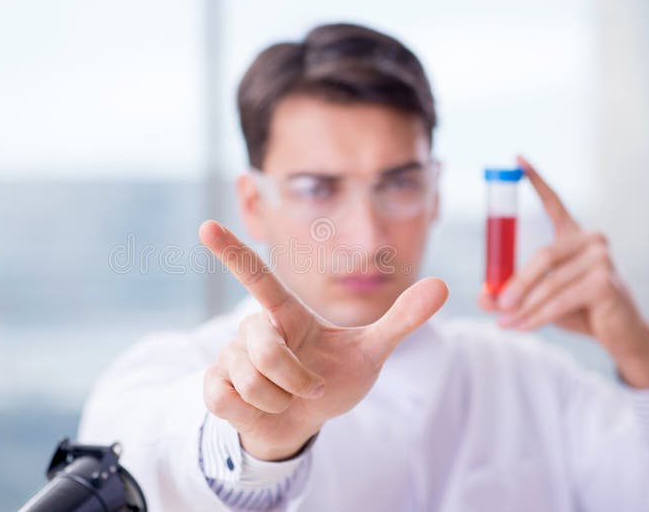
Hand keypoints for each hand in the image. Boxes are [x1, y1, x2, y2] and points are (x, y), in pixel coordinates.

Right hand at [199, 220, 448, 459]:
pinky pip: (226, 399)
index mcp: (286, 313)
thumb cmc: (332, 379)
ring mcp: (229, 356)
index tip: (206, 226)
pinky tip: (259, 408)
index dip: (232, 252)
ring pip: (249, 381)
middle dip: (296, 380)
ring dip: (279, 400)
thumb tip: (442, 285)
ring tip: (285, 398)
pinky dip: (254, 412)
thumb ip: (401, 319)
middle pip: (265, 351)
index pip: (257, 278)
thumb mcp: (370, 351)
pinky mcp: (213, 386)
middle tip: (310, 387)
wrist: (303, 423)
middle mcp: (253, 328)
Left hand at [479, 156, 648, 386]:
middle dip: (515, 284)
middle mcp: (590, 240)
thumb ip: (510, 296)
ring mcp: (601, 259)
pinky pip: (560, 299)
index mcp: (574, 235)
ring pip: (549, 282)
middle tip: (495, 305)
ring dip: (523, 306)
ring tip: (504, 322)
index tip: (517, 158)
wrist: (618, 334)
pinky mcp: (605, 283)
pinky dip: (537, 316)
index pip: (554, 202)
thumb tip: (481, 297)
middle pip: (542, 257)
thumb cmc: (578, 310)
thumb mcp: (539, 300)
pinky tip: (522, 326)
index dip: (536, 179)